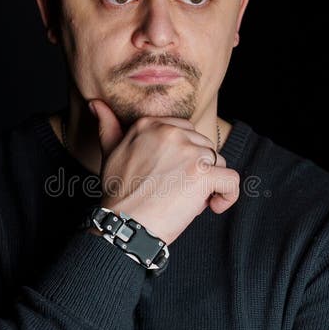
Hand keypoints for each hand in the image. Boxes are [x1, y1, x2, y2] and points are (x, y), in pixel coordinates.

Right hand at [87, 99, 239, 244]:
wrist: (124, 226)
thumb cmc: (119, 195)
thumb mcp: (110, 153)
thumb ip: (108, 126)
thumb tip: (96, 103)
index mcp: (151, 124)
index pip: (186, 133)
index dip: (183, 158)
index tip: (168, 177)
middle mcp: (171, 132)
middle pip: (203, 147)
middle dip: (196, 171)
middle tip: (174, 192)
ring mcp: (188, 152)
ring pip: (218, 163)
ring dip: (209, 184)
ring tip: (186, 200)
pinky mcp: (203, 174)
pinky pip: (232, 181)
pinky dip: (228, 196)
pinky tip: (213, 206)